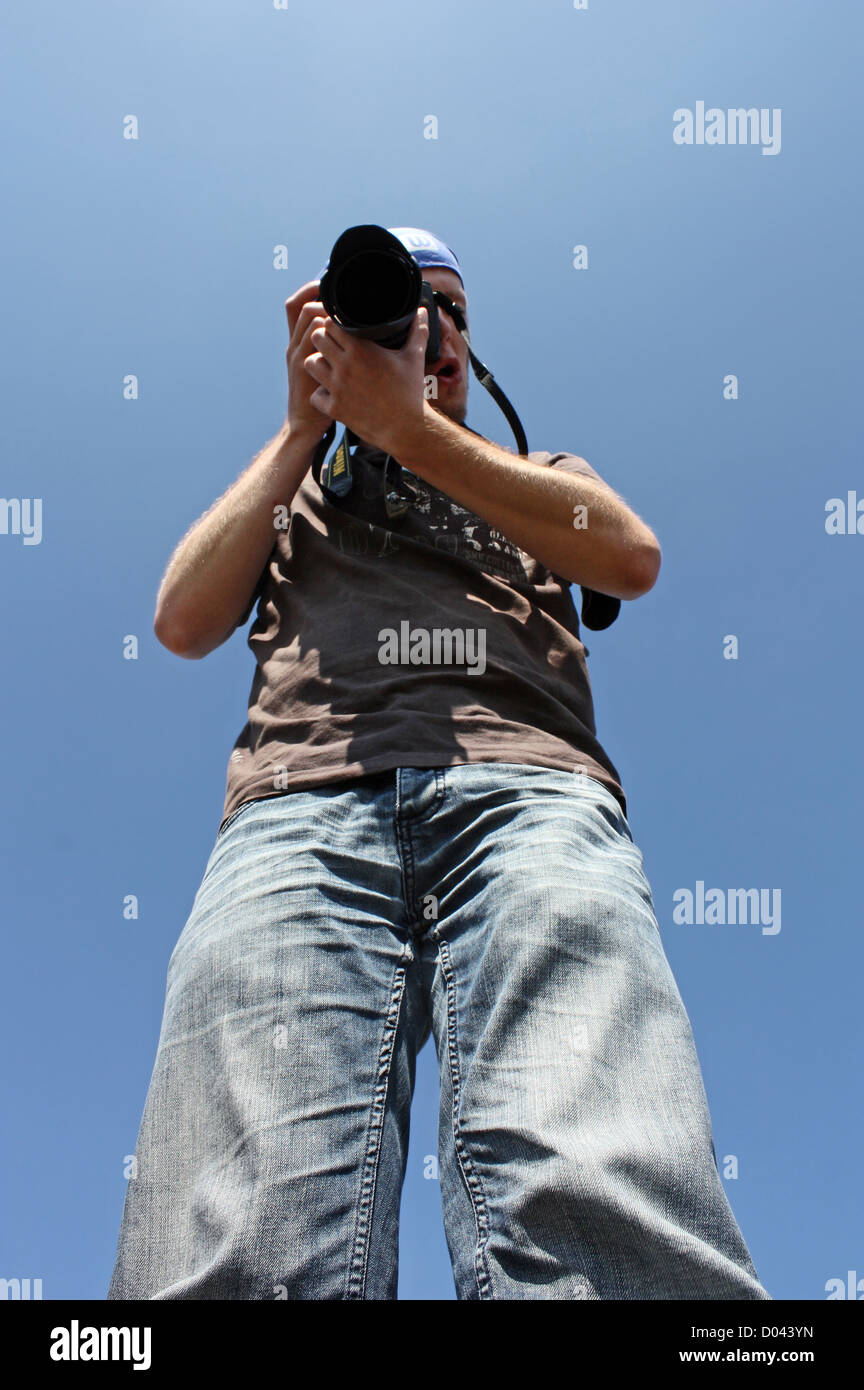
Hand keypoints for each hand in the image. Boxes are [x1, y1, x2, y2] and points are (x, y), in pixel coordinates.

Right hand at [284, 282, 335, 444]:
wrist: (306, 426)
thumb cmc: (320, 397)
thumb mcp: (318, 370)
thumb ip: (329, 350)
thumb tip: (349, 332)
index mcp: (298, 342)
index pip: (297, 305)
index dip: (310, 290)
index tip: (330, 282)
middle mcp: (294, 345)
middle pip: (302, 306)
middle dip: (321, 295)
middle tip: (345, 291)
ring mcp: (298, 356)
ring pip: (310, 318)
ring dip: (330, 310)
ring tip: (349, 309)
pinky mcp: (306, 369)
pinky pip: (315, 339)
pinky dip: (331, 331)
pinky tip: (349, 330)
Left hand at [303, 306, 428, 456]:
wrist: (406, 428)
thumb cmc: (411, 391)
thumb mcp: (415, 357)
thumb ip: (417, 331)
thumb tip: (423, 311)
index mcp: (361, 350)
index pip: (331, 324)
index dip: (334, 324)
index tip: (341, 329)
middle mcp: (345, 366)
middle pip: (317, 338)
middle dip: (323, 339)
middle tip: (332, 345)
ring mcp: (337, 388)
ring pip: (310, 364)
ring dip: (318, 363)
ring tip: (329, 367)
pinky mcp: (335, 408)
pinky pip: (315, 395)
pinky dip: (321, 394)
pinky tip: (331, 393)